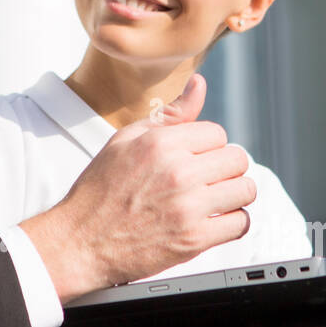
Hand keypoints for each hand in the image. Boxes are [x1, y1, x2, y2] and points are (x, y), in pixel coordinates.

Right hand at [22, 73, 254, 302]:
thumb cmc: (100, 190)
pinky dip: (233, 223)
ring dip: (233, 194)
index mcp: (161, 144)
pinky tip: (215, 221)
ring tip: (214, 199)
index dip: (207, 147)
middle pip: (237, 159)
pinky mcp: (194, 239)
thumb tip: (200, 84)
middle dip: (224, 168)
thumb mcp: (125, 140)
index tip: (195, 159)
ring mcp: (189, 207)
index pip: (217, 133)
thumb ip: (169, 114)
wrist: (80, 242)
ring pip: (245, 190)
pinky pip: (241, 223)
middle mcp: (178, 172)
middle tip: (207, 179)